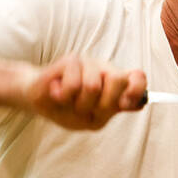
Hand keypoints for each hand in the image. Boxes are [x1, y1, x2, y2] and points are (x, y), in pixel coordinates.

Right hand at [17, 54, 146, 130]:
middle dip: (102, 103)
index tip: (123, 103)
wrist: (37, 99)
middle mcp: (104, 70)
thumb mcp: (94, 117)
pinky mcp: (69, 61)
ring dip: (78, 103)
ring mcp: (87, 63)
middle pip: (118, 80)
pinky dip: (64, 97)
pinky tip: (57, 94)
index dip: (135, 89)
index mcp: (114, 85)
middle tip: (88, 109)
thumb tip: (140, 103)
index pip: (136, 79)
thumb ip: (115, 107)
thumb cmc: (67, 109)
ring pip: (93, 86)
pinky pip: (73, 85)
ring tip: (69, 101)